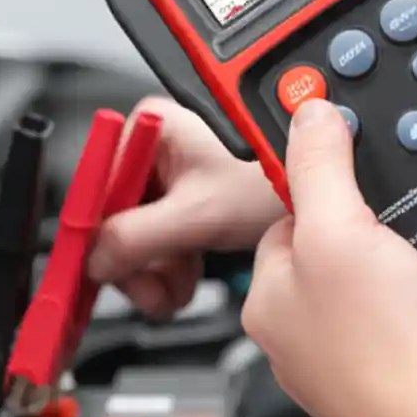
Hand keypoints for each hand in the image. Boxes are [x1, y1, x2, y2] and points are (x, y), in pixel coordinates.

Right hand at [89, 96, 285, 318]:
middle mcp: (154, 144)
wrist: (320, 196)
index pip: (98, 184)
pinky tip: (184, 279)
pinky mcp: (185, 202)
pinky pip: (158, 240)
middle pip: (115, 214)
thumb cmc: (274, 180)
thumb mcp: (201, 212)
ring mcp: (169, 175)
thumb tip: (96, 257)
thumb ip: (140, 235)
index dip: (96, 231)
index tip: (95, 267)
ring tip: (175, 288)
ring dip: (154, 270)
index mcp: (149, 126)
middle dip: (135, 260)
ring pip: (136, 233)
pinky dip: (169, 267)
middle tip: (152, 290)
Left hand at [242, 99, 416, 416]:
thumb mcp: (341, 230)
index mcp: (269, 296)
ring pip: (379, 283)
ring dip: (409, 266)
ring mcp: (347, 354)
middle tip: (407, 232)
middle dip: (377, 231)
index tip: (358, 172)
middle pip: (337, 248)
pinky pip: (410, 316)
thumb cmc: (381, 346)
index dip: (328, 188)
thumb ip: (320, 167)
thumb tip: (307, 113)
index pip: (288, 216)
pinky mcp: (392, 370)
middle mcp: (299, 330)